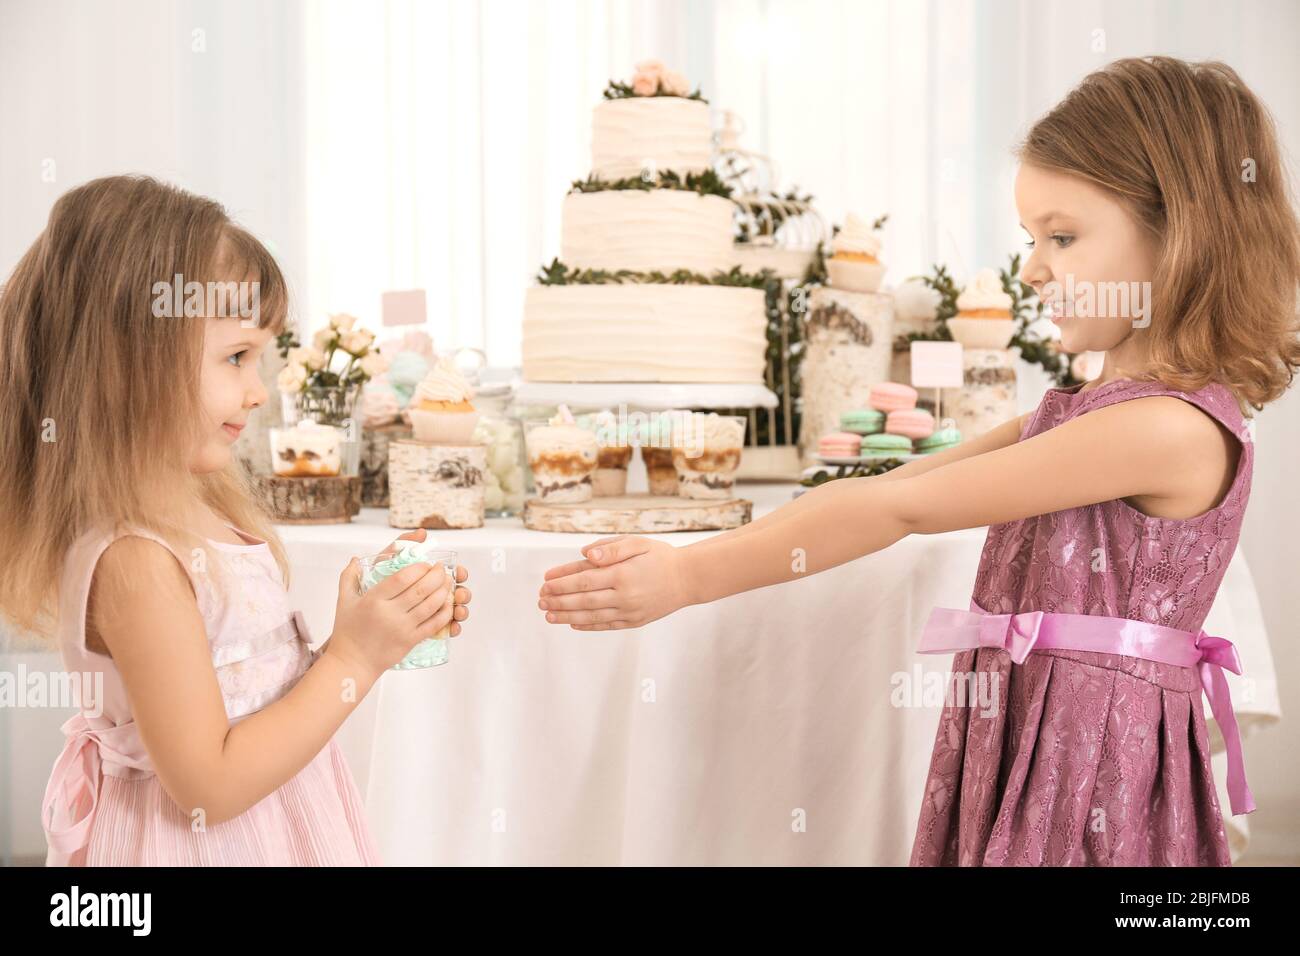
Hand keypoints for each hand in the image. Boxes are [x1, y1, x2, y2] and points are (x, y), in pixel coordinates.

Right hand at [326, 539, 472, 676]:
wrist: (353, 663)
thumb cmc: (347, 632)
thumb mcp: (344, 602)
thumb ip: (349, 578)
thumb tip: (355, 559)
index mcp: (374, 600)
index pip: (402, 578)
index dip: (419, 568)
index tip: (426, 563)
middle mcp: (390, 613)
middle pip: (421, 589)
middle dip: (436, 575)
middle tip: (441, 568)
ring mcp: (402, 628)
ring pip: (431, 605)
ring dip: (443, 590)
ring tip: (448, 581)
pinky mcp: (411, 640)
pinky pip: (433, 624)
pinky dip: (444, 612)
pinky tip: (448, 603)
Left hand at [537, 535, 689, 630]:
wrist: (688, 579)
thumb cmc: (660, 557)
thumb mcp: (637, 543)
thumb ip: (610, 548)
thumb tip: (584, 554)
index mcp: (623, 574)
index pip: (584, 579)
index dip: (561, 582)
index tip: (545, 582)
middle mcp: (624, 596)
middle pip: (583, 599)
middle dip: (558, 600)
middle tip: (540, 600)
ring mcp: (629, 611)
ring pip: (591, 616)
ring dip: (567, 616)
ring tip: (548, 615)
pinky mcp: (635, 621)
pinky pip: (606, 625)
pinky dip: (587, 625)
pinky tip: (573, 623)